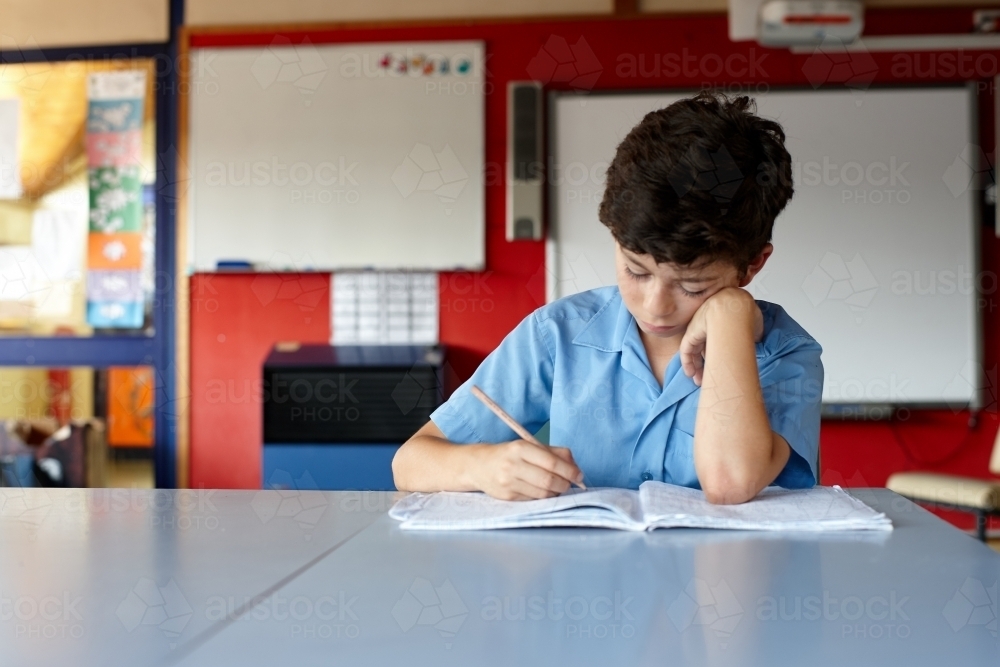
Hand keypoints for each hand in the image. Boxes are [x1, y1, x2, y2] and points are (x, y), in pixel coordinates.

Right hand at [469, 440, 583, 500]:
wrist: (479, 465)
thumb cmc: (509, 455)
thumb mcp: (530, 446)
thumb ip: (555, 453)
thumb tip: (576, 467)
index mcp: (520, 448)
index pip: (552, 462)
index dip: (569, 471)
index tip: (579, 475)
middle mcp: (512, 465)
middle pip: (549, 480)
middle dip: (565, 484)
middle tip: (569, 484)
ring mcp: (508, 483)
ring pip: (543, 493)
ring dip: (556, 492)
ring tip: (557, 487)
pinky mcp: (507, 497)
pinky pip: (533, 500)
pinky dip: (543, 497)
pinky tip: (542, 490)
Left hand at [679, 288, 762, 385]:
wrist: (734, 307)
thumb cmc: (746, 314)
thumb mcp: (754, 326)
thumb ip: (753, 334)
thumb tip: (755, 341)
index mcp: (721, 323)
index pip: (717, 342)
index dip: (718, 357)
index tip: (722, 370)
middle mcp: (708, 325)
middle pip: (704, 348)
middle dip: (705, 366)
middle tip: (707, 380)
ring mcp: (698, 329)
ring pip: (694, 351)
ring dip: (696, 367)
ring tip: (700, 382)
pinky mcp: (691, 334)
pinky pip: (686, 351)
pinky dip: (688, 363)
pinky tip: (691, 374)